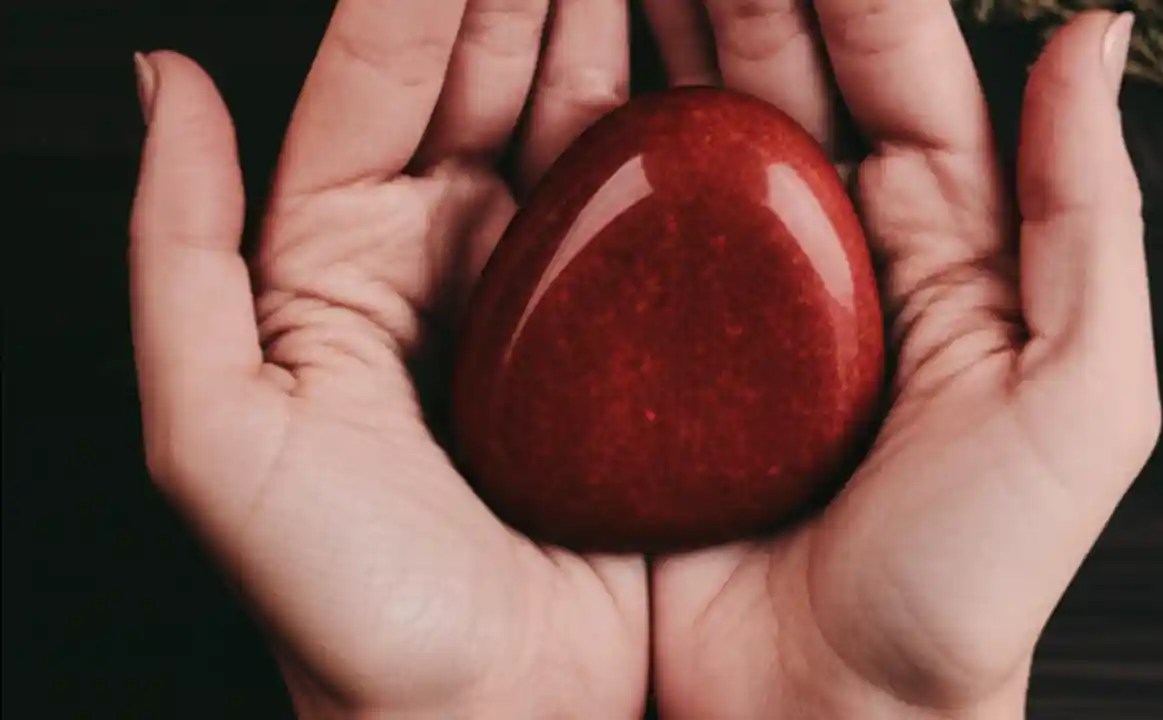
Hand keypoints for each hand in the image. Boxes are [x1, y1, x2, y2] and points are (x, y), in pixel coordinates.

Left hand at [128, 2, 647, 716]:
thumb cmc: (347, 606)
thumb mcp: (214, 430)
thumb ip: (174, 251)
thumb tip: (167, 82)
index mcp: (339, 259)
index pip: (376, 78)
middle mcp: (447, 258)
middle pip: (483, 76)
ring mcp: (548, 290)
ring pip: (575, 118)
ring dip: (607, 21)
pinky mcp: (634, 335)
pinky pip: (652, 204)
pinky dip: (677, 120)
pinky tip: (706, 61)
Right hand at [644, 3, 1158, 717]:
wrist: (822, 719)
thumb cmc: (962, 589)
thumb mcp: (1077, 405)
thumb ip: (1088, 219)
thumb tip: (1089, 34)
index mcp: (942, 250)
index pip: (900, 69)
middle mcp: (832, 258)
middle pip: (785, 78)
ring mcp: (725, 302)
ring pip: (694, 130)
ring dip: (652, 31)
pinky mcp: (639, 354)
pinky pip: (617, 227)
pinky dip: (586, 142)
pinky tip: (552, 73)